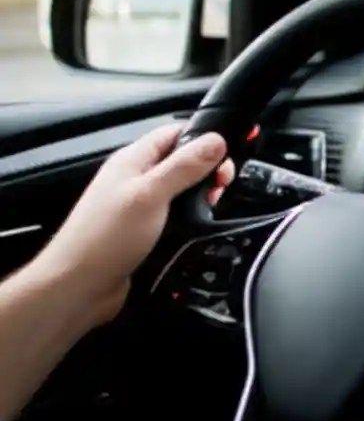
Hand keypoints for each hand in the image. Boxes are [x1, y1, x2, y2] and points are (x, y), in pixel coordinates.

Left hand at [28, 123, 234, 330]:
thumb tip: (215, 140)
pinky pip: (175, 215)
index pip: (174, 133)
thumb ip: (184, 166)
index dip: (203, 139)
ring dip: (200, 196)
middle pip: (182, 162)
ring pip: (181, 190)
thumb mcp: (151, 195)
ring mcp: (139, 206)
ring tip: (210, 207)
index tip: (225, 157)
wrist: (80, 287)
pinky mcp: (145, 231)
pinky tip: (197, 227)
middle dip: (207, 171)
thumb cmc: (104, 238)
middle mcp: (135, 180)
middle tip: (220, 187)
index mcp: (132, 161)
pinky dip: (191, 218)